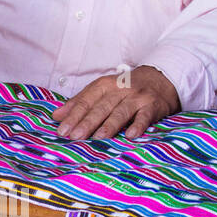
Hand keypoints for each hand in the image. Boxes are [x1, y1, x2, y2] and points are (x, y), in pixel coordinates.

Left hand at [52, 66, 179, 140]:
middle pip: (101, 107)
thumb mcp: (102, 90)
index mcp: (104, 85)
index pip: (86, 100)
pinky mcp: (153, 106)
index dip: (73, 115)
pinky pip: (145, 116)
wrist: (159, 78)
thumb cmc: (125, 89)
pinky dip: (138, 125)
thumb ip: (80, 102)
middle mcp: (120, 89)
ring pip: (121, 111)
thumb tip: (56, 116)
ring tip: (98, 137)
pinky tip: (131, 135)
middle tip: (75, 137)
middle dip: (87, 122)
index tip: (62, 130)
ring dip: (110, 125)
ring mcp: (137, 97)